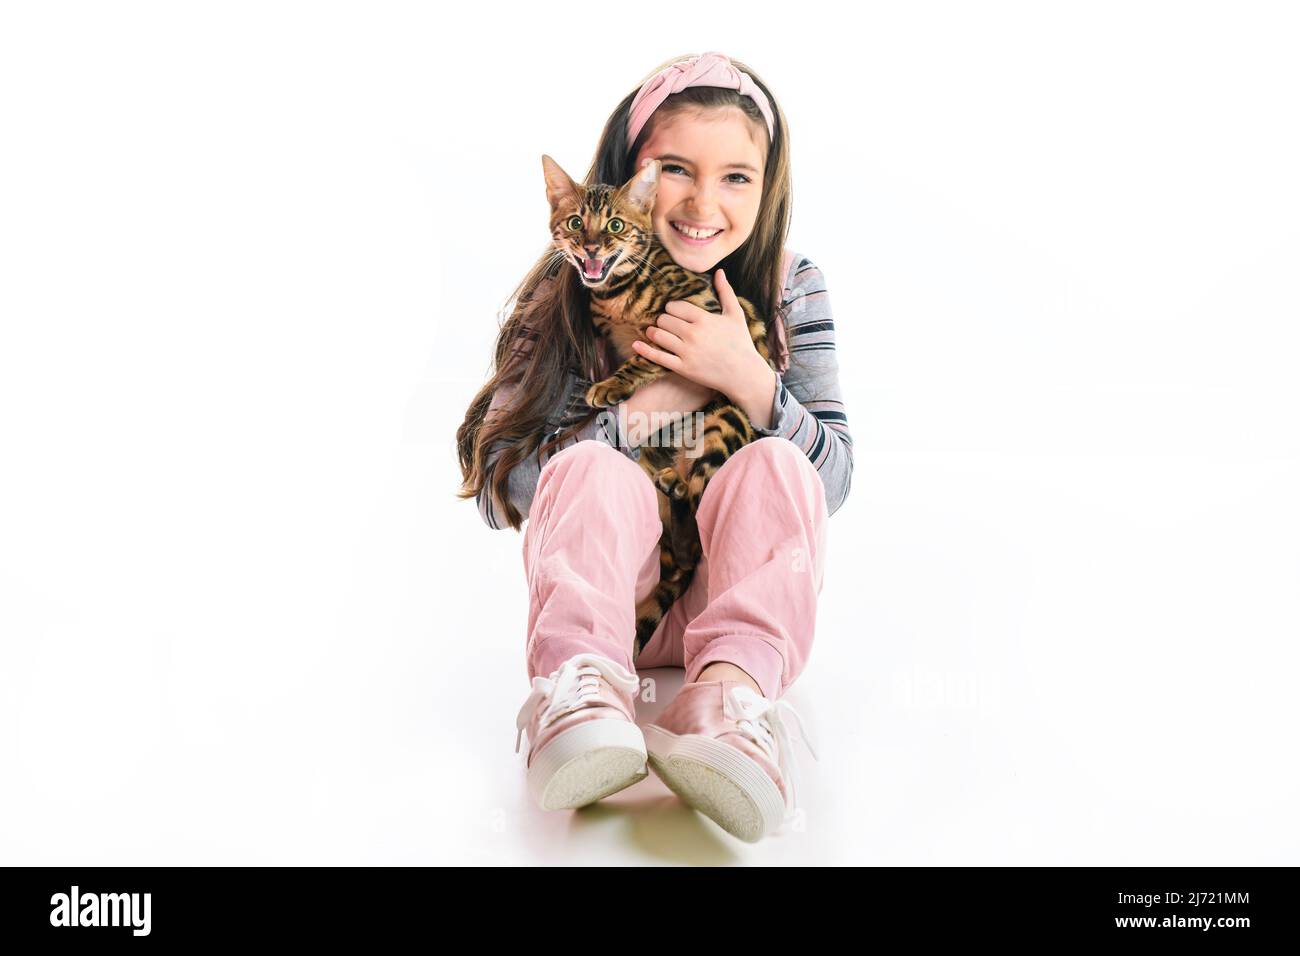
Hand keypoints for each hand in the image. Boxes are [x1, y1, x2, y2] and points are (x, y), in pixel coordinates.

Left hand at [631, 268, 768, 400]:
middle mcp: (694, 334)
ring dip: (654, 333)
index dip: (672, 309)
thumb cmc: (741, 343)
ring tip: (656, 333)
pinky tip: (636, 345)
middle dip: (663, 321)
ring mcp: (687, 352)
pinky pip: (658, 357)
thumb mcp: (736, 315)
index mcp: (704, 319)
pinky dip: (645, 350)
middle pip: (664, 320)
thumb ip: (725, 292)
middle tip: (667, 324)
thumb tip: (719, 271)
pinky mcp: (683, 368)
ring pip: (658, 335)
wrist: (743, 374)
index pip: (675, 307)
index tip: (674, 313)